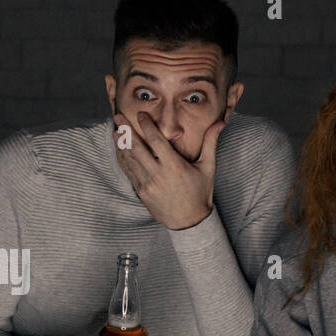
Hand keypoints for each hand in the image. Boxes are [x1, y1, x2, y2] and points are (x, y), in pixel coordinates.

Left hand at [113, 111, 223, 229]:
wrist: (189, 221)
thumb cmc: (200, 192)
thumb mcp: (208, 167)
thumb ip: (210, 143)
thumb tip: (220, 123)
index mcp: (174, 167)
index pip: (156, 141)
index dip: (146, 126)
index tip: (140, 114)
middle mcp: (158, 175)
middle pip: (137, 148)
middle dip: (126, 131)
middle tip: (118, 116)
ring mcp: (147, 184)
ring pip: (130, 160)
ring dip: (121, 144)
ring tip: (115, 131)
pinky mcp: (141, 192)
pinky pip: (129, 172)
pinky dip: (123, 160)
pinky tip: (120, 150)